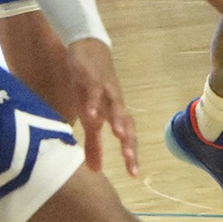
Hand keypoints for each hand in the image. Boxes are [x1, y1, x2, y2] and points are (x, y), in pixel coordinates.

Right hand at [65, 38, 138, 174]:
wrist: (88, 47)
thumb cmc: (91, 85)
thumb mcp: (90, 115)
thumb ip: (93, 142)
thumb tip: (95, 169)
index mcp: (114, 113)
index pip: (127, 136)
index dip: (130, 154)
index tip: (133, 174)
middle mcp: (114, 102)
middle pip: (126, 123)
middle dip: (129, 142)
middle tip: (131, 161)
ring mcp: (105, 89)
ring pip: (115, 105)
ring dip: (117, 120)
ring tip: (120, 136)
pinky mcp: (91, 77)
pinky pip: (93, 90)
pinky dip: (92, 101)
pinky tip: (90, 113)